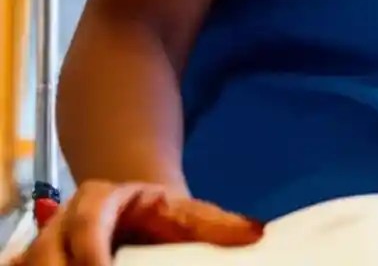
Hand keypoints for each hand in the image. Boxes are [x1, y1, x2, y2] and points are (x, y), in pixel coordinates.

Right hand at [11, 181, 263, 265]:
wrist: (139, 212)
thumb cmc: (165, 215)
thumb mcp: (191, 214)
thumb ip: (219, 226)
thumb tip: (257, 234)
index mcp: (100, 199)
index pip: (87, 221)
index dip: (90, 251)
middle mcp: (63, 220)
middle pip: (45, 252)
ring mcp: (44, 245)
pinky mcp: (38, 265)